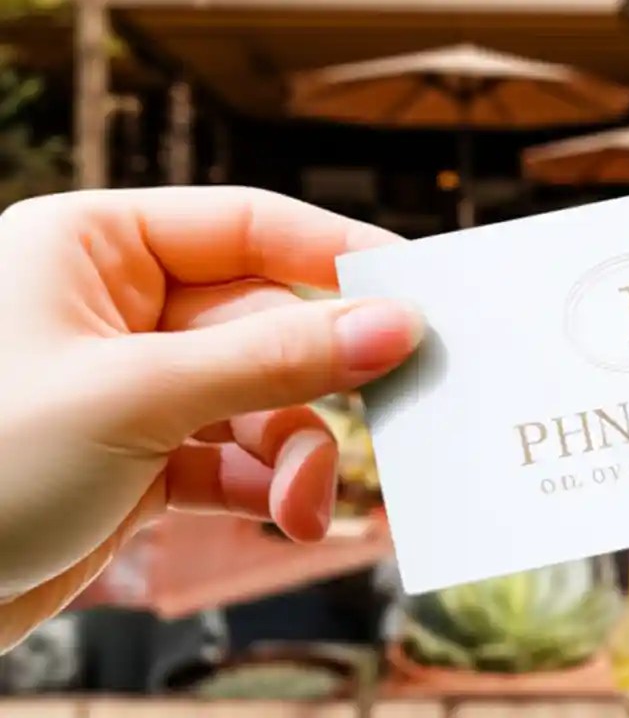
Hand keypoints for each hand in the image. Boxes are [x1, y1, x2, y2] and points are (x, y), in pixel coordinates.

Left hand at [0, 187, 422, 649]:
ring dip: (296, 453)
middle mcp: (117, 307)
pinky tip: (285, 516)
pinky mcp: (139, 457)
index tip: (418, 295)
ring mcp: (132, 386)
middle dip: (315, 390)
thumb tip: (395, 324)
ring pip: (259, 399)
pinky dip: (265, 485)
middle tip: (393, 419)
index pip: (249, 225)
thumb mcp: (138, 398)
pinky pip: (233, 455)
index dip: (338, 257)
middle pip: (267, 324)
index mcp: (95, 248)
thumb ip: (276, 359)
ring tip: (306, 508)